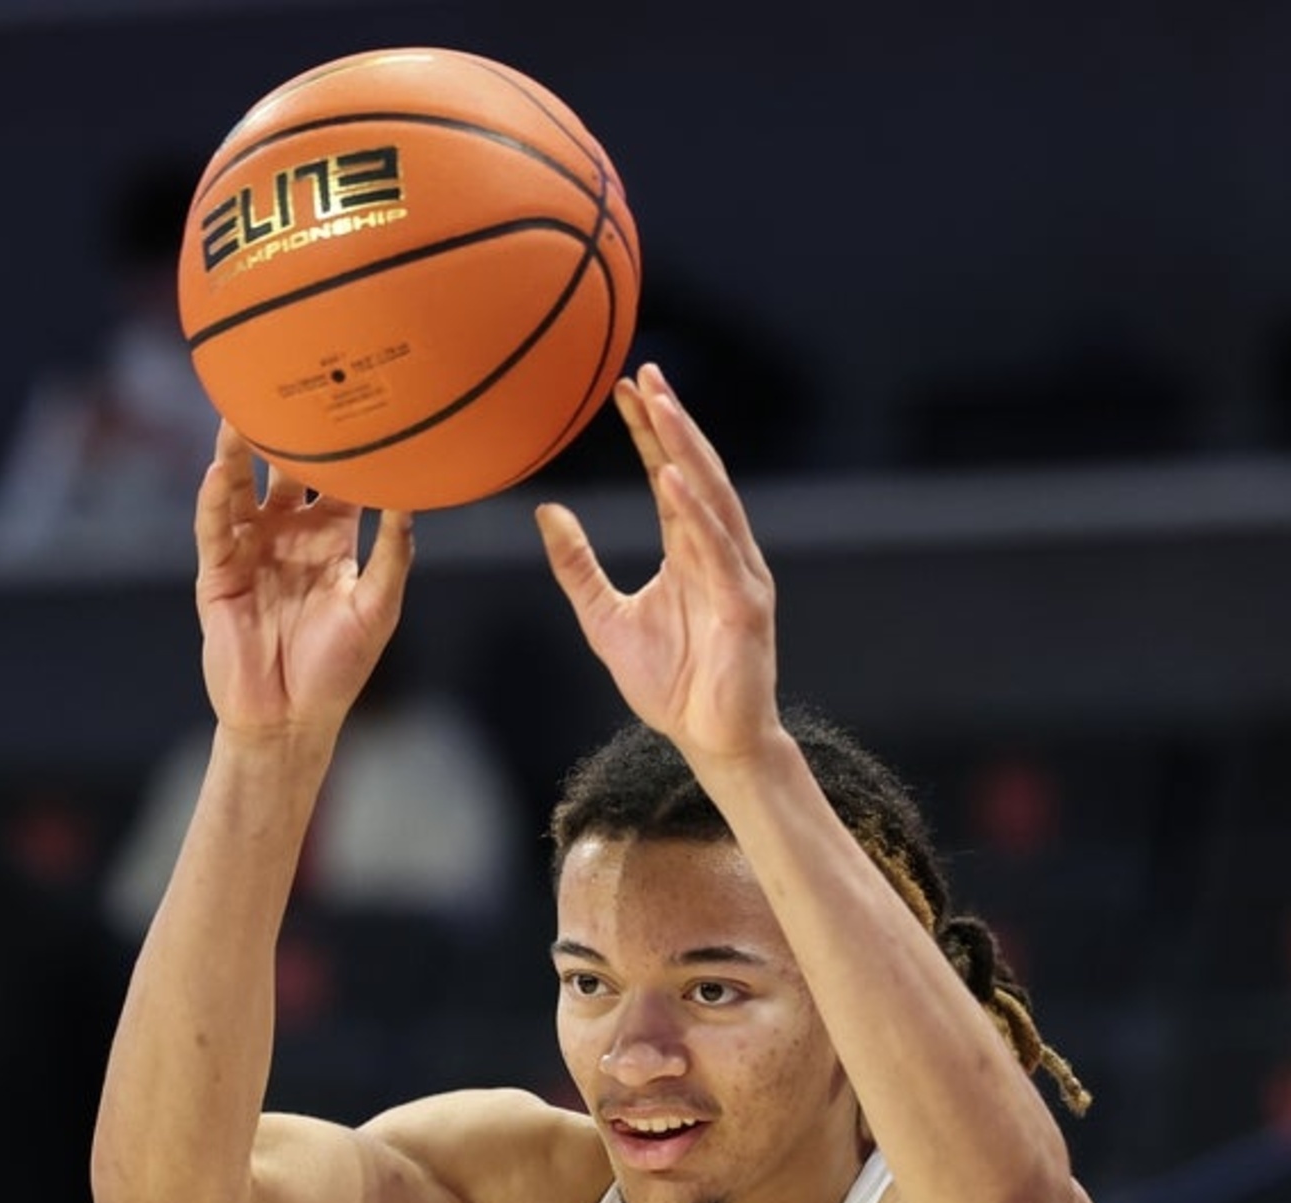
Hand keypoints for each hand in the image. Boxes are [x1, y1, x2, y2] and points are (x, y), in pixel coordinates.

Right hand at [193, 422, 414, 742]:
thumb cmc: (338, 668)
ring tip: (240, 411)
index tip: (355, 398)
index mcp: (331, 538)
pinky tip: (218, 469)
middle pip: (284, 471)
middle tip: (290, 382)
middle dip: (285, 432)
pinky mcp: (219, 573)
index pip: (337, 478)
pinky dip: (215, 498)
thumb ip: (394, 553)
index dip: (344, 442)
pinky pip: (215, 527)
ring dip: (238, 452)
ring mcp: (251, 550)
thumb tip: (414, 497)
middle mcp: (288, 535)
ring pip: (241, 488)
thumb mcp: (378, 606)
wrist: (290, 718)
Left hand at [536, 364, 780, 764]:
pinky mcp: (745, 605)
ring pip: (712, 499)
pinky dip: (696, 512)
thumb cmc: (669, 684)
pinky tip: (672, 479)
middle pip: (695, 473)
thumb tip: (546, 511)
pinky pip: (718, 550)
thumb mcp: (604, 618)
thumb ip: (577, 567)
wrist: (710, 741)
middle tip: (646, 373)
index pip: (668, 476)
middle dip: (672, 422)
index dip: (649, 431)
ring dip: (686, 451)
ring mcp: (737, 574)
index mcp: (690, 551)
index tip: (626, 386)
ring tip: (661, 406)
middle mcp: (720, 551)